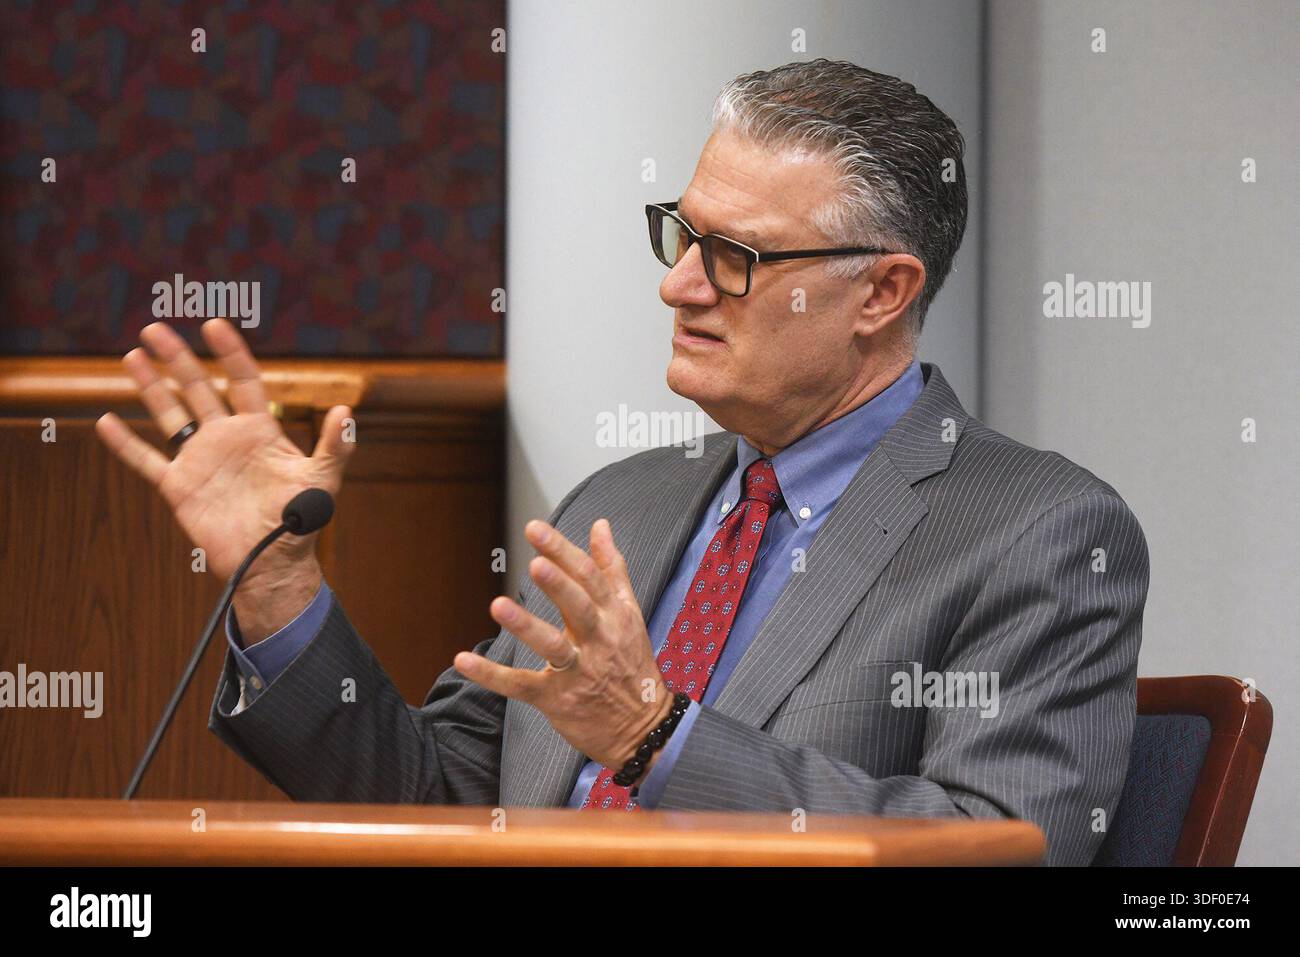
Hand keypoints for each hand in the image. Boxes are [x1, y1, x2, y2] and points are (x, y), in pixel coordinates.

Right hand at [95, 319, 356, 641]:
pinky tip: (105, 420)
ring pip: (170, 415)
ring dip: (151, 387)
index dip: (229, 352)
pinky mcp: (179, 486)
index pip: (243, 380)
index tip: (213, 325)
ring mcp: (200, 460)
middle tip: (155, 328)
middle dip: (177, 358)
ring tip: (132, 356)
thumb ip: (334, 445)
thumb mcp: (322, 480)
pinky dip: (125, 443)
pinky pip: (147, 460)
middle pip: (198, 388)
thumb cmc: (302, 520)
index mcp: (259, 430)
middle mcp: (226, 438)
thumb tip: (345, 411)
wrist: (273, 562)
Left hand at [454, 518, 673, 775]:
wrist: (645, 728)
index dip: (563, 551)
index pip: (590, 577)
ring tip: (498, 606)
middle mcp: (599, 640)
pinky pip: (521, 685)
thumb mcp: (629, 612)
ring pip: (553, 646)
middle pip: (578, 606)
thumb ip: (612, 568)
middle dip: (558, 583)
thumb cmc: (632, 664)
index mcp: (614, 615)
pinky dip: (492, 675)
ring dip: (526, 626)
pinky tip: (464, 660)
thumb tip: (600, 526)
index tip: (536, 530)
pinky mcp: (557, 699)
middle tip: (535, 562)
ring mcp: (578, 671)